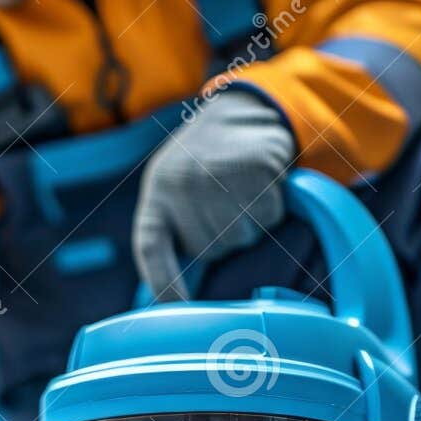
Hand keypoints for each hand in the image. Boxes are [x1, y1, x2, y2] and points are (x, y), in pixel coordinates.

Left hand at [132, 90, 296, 302]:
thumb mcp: (175, 190)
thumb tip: (164, 302)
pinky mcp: (256, 166)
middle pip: (209, 250)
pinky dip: (270, 210)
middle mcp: (182, 181)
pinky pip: (268, 218)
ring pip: (240, 238)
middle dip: (221, 240)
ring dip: (247, 225)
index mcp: (157, 191)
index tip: (178, 310)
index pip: (150, 249)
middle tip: (224, 207)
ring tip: (240, 194)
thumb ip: (170, 232)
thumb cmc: (206, 164)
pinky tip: (260, 184)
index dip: (163, 284)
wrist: (243, 111)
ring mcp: (219, 173)